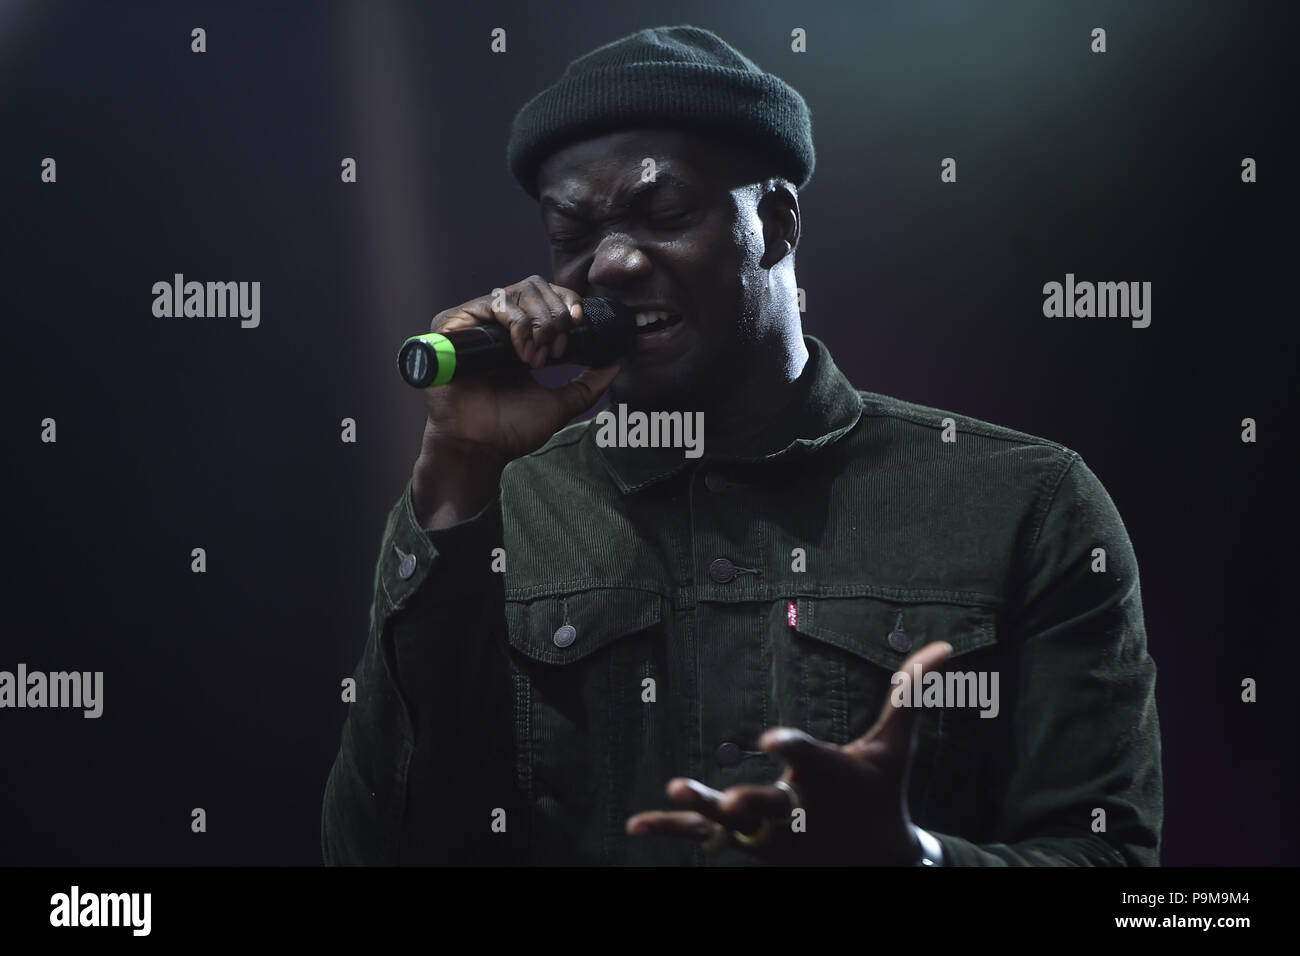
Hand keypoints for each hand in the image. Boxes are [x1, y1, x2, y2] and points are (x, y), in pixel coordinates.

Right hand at [412, 276, 621, 527]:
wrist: (481, 447)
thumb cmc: (512, 429)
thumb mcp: (561, 404)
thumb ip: (588, 385)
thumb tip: (614, 364)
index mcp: (521, 337)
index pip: (546, 296)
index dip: (566, 301)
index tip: (580, 321)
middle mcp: (497, 326)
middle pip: (533, 288)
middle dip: (554, 316)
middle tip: (554, 352)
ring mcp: (475, 325)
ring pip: (515, 293)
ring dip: (536, 322)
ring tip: (535, 359)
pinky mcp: (453, 326)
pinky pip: (490, 305)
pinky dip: (515, 324)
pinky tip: (520, 353)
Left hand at [625, 640, 952, 863]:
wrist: (876, 862)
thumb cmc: (882, 791)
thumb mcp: (897, 745)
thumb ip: (910, 693)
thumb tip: (945, 645)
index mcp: (829, 778)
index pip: (809, 759)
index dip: (791, 748)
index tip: (770, 738)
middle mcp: (798, 809)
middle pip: (770, 806)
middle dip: (751, 803)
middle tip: (735, 798)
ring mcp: (769, 831)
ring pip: (731, 824)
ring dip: (704, 811)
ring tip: (674, 792)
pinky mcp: (746, 842)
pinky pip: (702, 836)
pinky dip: (671, 828)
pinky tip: (634, 823)